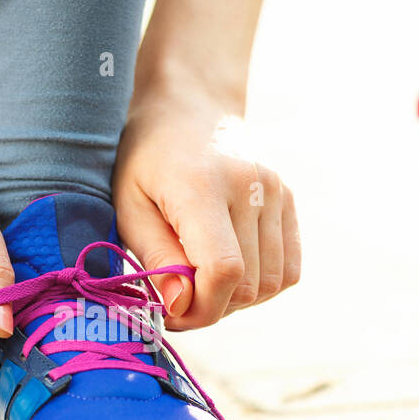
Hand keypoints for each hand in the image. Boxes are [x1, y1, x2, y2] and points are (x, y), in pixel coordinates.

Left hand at [113, 84, 300, 330]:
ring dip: (236, 300)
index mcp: (203, 187)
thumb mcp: (128, 207)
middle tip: (179, 300)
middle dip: (212, 308)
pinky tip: (230, 272)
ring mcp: (277, 192)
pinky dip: (262, 285)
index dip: (201, 308)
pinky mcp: (289, 199)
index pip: (223, 270)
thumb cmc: (145, 160)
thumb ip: (156, 258)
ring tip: (203, 283)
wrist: (187, 105)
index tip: (172, 313)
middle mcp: (251, 188)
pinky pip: (289, 270)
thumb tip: (181, 307)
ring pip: (271, 284)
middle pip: (247, 285)